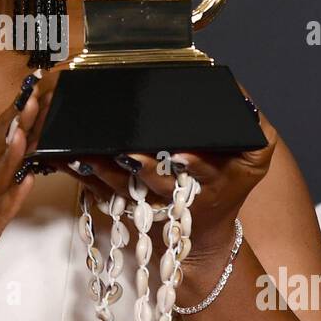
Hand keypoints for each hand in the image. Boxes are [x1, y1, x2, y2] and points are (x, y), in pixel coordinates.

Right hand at [0, 71, 46, 286]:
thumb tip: (1, 150)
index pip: (0, 132)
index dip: (21, 111)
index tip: (39, 86)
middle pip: (5, 143)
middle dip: (27, 119)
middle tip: (46, 92)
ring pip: (2, 170)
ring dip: (18, 146)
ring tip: (31, 124)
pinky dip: (13, 195)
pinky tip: (26, 181)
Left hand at [41, 82, 278, 277]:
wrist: (203, 232)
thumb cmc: (227, 185)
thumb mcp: (255, 156)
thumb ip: (254, 127)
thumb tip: (235, 89)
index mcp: (207, 178)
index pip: (200, 171)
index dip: (192, 165)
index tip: (180, 155)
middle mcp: (173, 193)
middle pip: (155, 183)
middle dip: (140, 169)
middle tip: (126, 154)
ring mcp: (143, 201)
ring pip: (121, 189)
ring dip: (102, 171)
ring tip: (85, 154)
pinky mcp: (119, 201)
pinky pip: (96, 189)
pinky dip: (80, 173)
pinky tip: (65, 157)